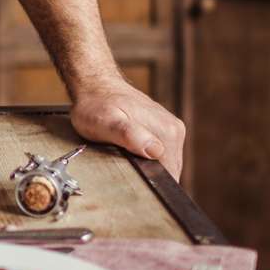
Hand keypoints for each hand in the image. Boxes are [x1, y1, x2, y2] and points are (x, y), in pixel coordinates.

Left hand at [69, 79, 185, 179]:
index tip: (131, 181)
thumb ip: (129, 135)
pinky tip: (131, 152)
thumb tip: (154, 150)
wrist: (95, 85)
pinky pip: (161, 155)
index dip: (150, 184)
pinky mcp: (164, 129)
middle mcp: (174, 130)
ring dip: (148, 168)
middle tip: (123, 166)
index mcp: (167, 131)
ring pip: (165, 164)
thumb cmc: (96, 104)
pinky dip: (147, 159)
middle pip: (168, 171)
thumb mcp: (105, 122)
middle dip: (148, 176)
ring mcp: (170, 129)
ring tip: (125, 158)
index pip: (169, 175)